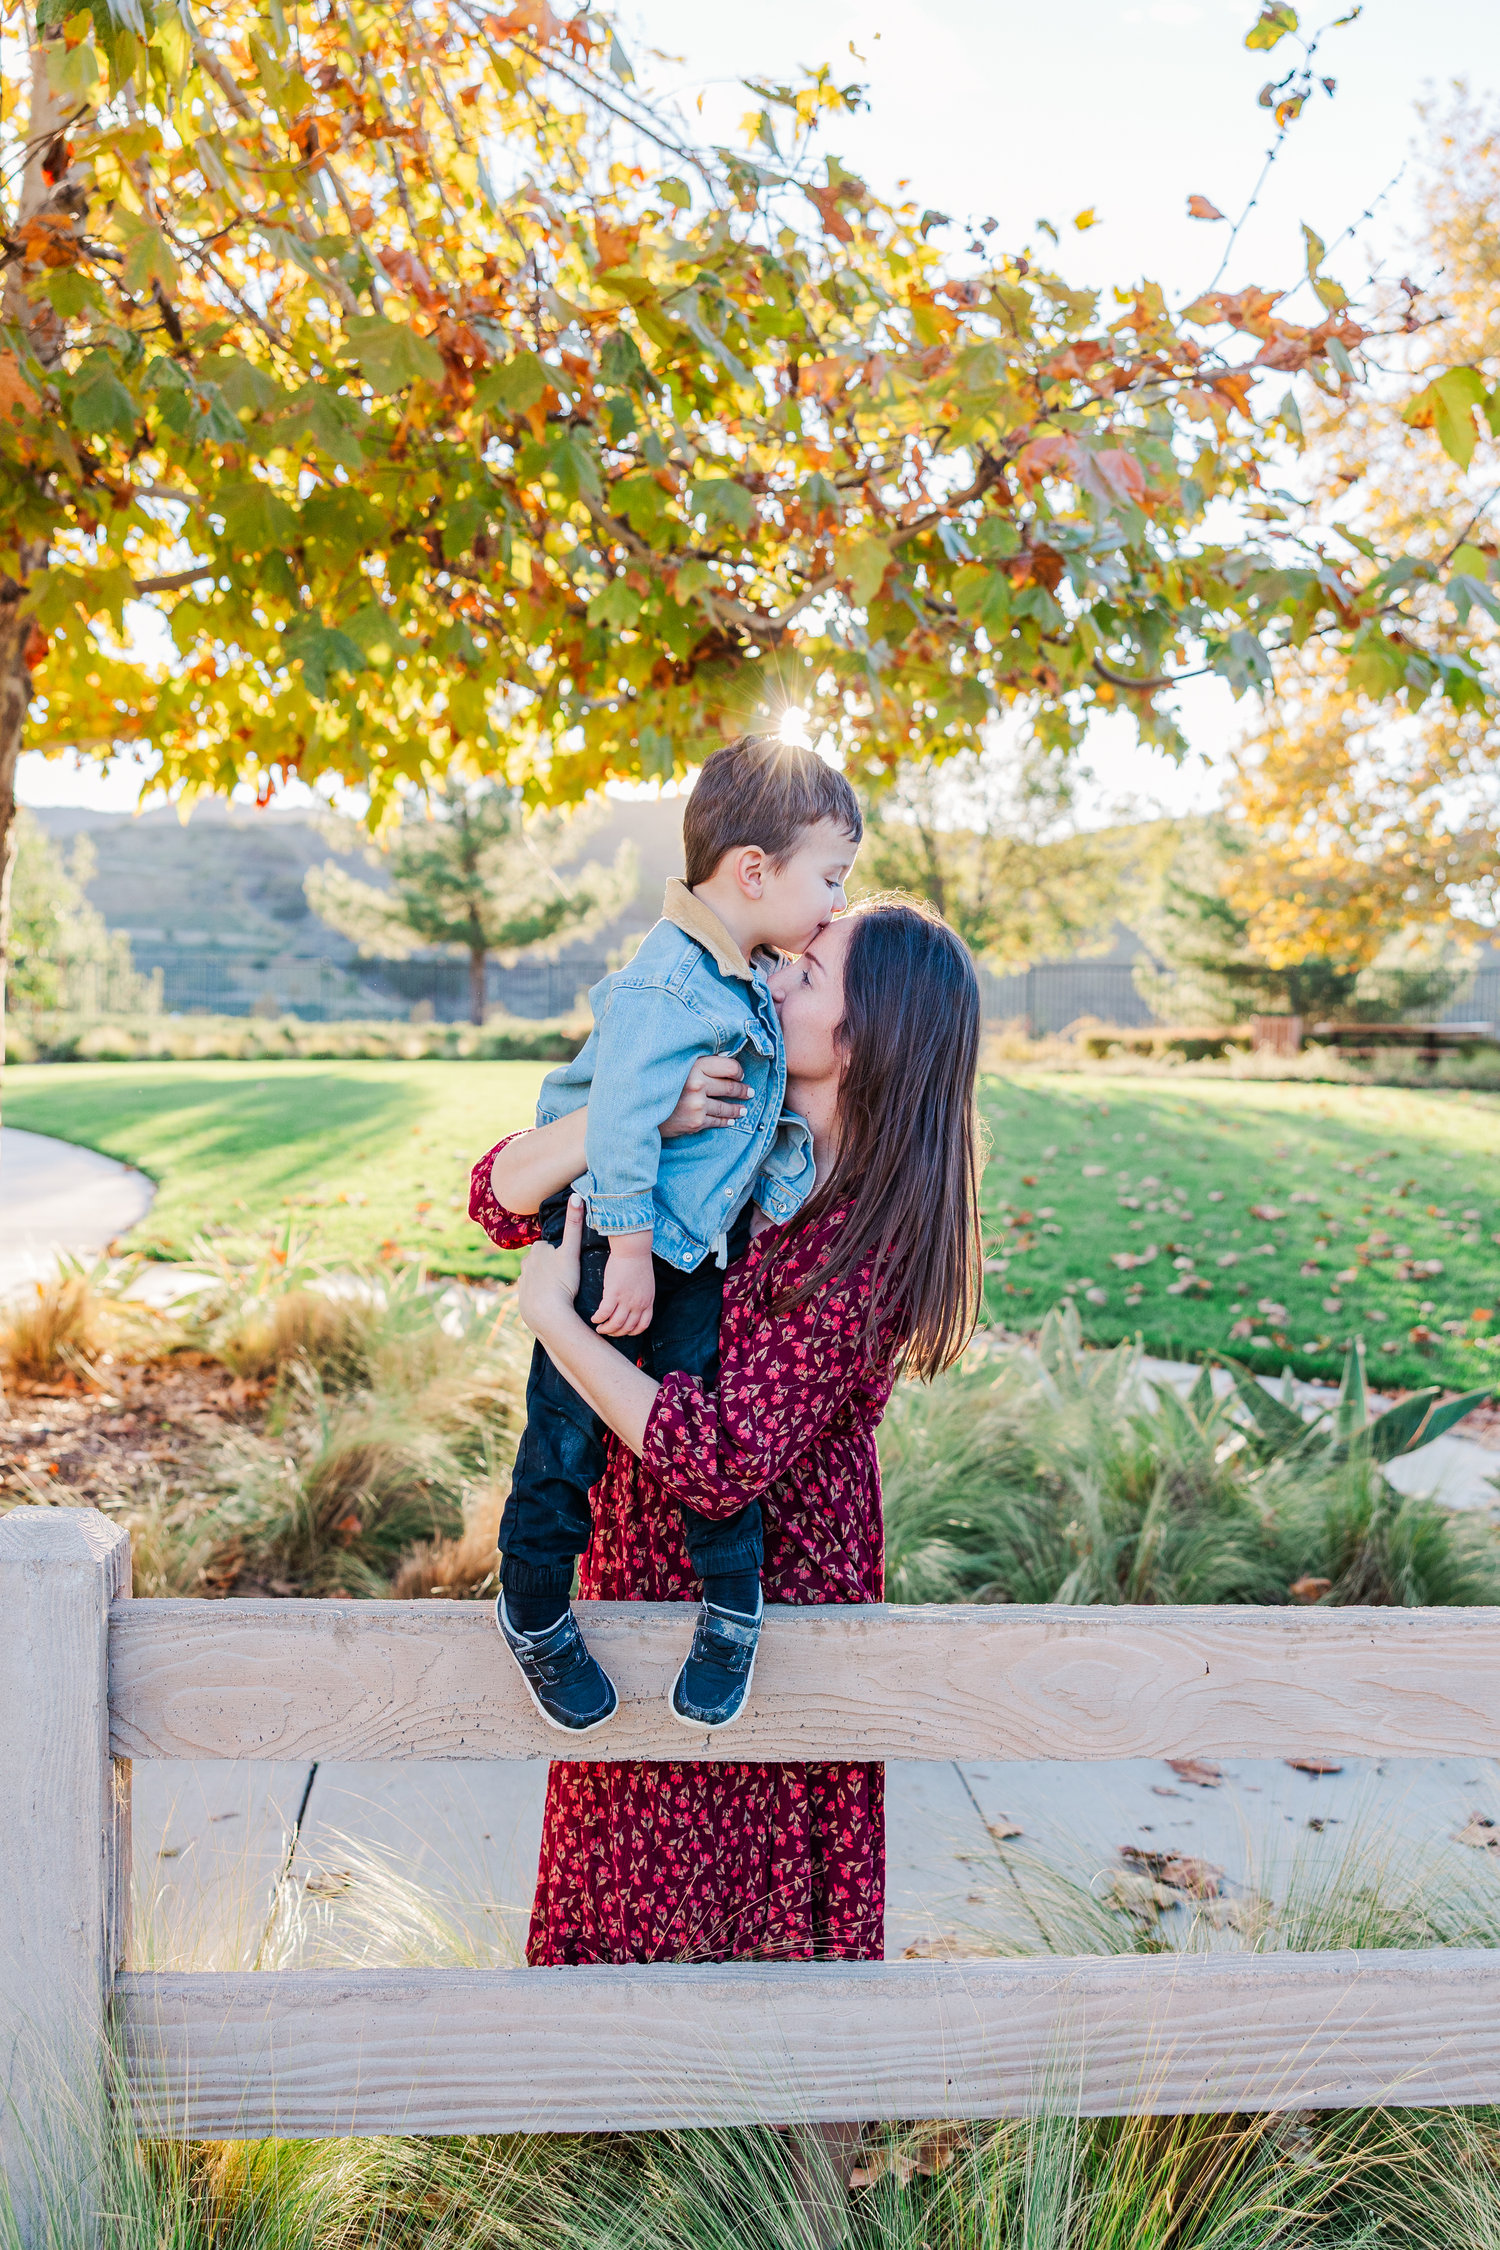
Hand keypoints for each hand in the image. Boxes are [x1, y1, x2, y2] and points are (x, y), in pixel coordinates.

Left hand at [516, 1194, 583, 1339]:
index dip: (560, 1254)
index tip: (569, 1263)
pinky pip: (532, 1293)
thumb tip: (577, 1196)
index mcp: (537, 1250)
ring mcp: (523, 1281)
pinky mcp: (522, 1299)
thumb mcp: (572, 1252)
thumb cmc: (562, 1281)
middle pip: (541, 1260)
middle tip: (567, 1277)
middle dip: (551, 1266)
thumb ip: (574, 1224)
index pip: (550, 1246)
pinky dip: (540, 1294)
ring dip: (545, 1280)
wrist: (549, 1314)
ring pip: (536, 1276)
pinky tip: (551, 1300)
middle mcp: (526, 1263)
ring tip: (560, 1290)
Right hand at [593, 1231, 655, 1337]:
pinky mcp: (613, 1293)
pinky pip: (604, 1313)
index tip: (624, 1331)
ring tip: (599, 1328)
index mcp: (648, 1301)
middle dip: (616, 1333)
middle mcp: (638, 1304)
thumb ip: (641, 1296)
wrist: (633, 1249)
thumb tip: (631, 1304)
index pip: (643, 1325)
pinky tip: (594, 1319)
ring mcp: (626, 1300)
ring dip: (606, 1329)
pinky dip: (598, 1319)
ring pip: (616, 1324)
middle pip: (627, 1328)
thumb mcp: (646, 1284)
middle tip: (608, 1331)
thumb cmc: (638, 1262)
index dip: (632, 1331)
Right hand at [660, 1053, 750, 1137]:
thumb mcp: (676, 1064)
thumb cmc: (657, 1082)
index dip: (738, 1071)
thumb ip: (697, 1062)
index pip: (730, 1067)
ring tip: (743, 1109)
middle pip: (730, 1087)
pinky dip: (726, 1121)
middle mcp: (698, 1084)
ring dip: (737, 1109)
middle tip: (750, 1092)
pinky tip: (731, 1121)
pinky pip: (716, 1121)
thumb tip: (722, 1059)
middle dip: (743, 1090)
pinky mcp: (695, 1122)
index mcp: (695, 1065)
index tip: (740, 1074)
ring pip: (726, 1107)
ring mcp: (698, 1105)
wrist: (638, 1108)